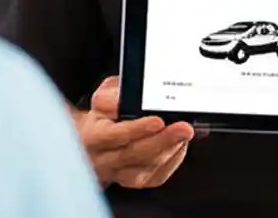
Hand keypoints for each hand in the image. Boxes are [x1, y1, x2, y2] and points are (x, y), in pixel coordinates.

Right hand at [75, 76, 194, 188]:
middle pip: (132, 155)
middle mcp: (102, 160)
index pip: (112, 136)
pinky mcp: (134, 181)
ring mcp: (118, 174)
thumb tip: (119, 100)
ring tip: (185, 133)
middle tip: (184, 128)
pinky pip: (155, 177)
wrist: (98, 139)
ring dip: (169, 151)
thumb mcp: (104, 96)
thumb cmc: (105, 114)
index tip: (158, 121)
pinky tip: (180, 145)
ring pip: (145, 169)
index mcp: (91, 137)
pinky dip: (172, 161)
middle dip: (162, 140)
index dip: (136, 129)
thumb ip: (110, 95)